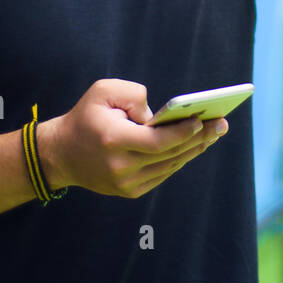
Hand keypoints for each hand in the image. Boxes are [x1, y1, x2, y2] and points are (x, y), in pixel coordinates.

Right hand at [36, 79, 227, 198]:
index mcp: (114, 141)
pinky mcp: (129, 191)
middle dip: (199, 138)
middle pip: (169, 154)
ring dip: (194, 150)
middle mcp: (121, 166)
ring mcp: (125, 183)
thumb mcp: (103, 91)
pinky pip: (162, 174)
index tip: (203, 121)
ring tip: (214, 134)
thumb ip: (134, 94)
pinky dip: (179, 159)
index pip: (157, 141)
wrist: (61, 153)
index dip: (183, 132)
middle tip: (221, 124)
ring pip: (169, 166)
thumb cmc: (86, 116)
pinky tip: (194, 146)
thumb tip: (160, 114)